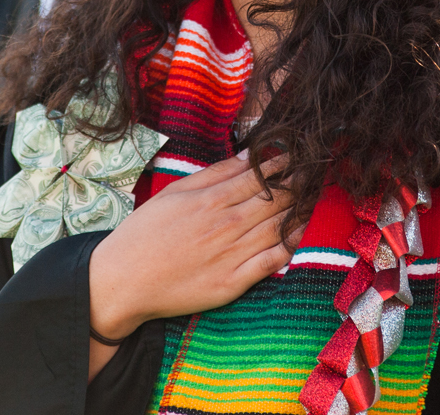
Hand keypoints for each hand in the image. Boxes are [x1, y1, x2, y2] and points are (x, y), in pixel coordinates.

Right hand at [89, 152, 299, 340]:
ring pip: (278, 227)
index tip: (298, 155)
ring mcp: (232, 255)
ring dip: (300, 209)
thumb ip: (213, 174)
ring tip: (315, 196)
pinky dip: (290, 245)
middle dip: (298, 183)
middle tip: (315, 172)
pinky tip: (301, 232)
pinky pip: (271, 262)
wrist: (124, 282)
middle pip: (274, 199)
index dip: (282, 164)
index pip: (258, 177)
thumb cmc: (145, 234)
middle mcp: (226, 225)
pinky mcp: (233, 283)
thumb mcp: (175, 193)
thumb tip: (247, 156)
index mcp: (210, 200)